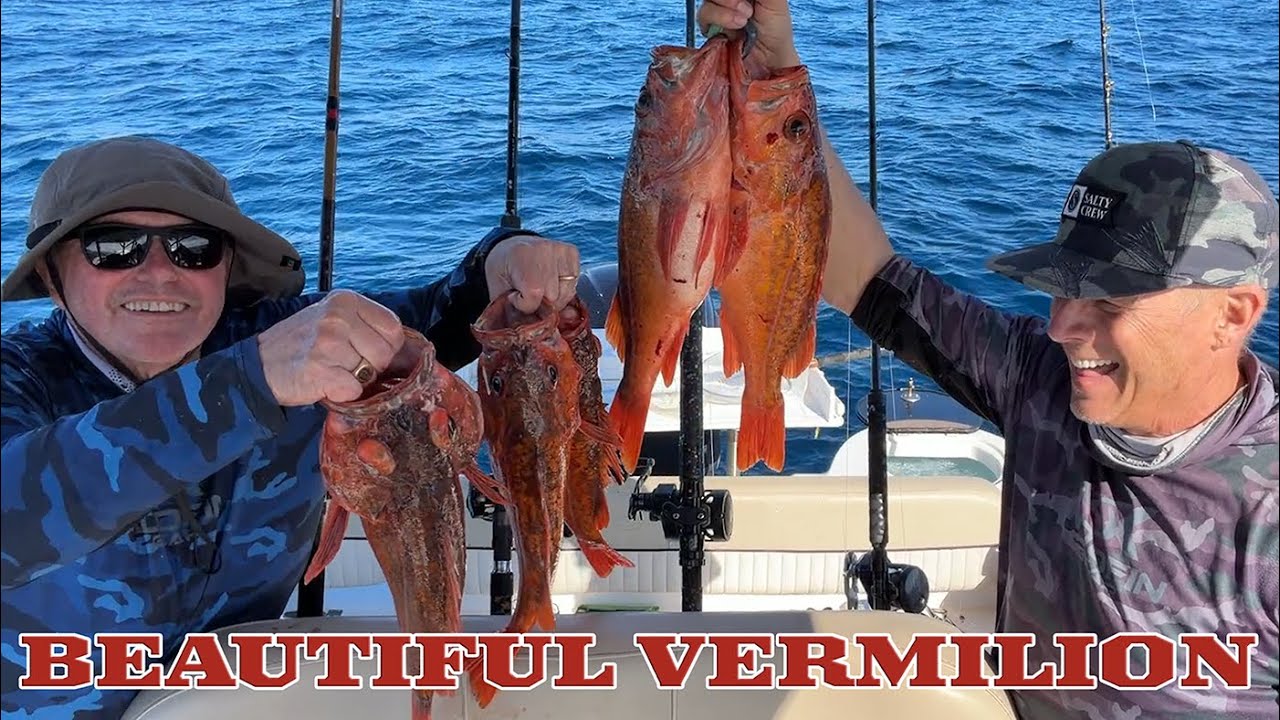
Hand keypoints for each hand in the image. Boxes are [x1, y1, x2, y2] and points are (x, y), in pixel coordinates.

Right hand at [256, 289, 404, 405]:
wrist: (259, 366)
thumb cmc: (301, 345)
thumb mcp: (332, 320)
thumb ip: (365, 326)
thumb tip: (403, 348)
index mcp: (345, 300)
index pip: (393, 327)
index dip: (388, 347)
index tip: (369, 354)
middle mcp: (337, 317)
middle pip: (385, 352)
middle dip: (371, 367)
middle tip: (345, 366)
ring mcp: (328, 343)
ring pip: (370, 373)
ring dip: (354, 380)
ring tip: (331, 371)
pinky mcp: (320, 370)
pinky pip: (353, 390)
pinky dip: (342, 394)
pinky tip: (324, 383)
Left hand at [484, 234, 581, 313]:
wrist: (509, 247)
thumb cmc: (502, 270)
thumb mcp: (498, 291)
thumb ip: (514, 313)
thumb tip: (540, 331)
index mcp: (521, 255)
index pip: (534, 293)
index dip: (525, 305)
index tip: (515, 298)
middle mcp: (545, 249)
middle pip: (553, 297)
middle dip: (541, 306)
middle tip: (528, 297)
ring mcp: (561, 250)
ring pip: (567, 294)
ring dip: (554, 300)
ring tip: (539, 290)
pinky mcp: (572, 252)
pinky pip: (574, 284)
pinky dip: (563, 290)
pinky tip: (550, 283)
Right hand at [698, 0, 800, 69]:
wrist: (770, 62)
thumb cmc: (777, 32)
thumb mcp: (776, 2)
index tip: (747, 2)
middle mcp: (731, 0)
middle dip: (727, 0)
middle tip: (747, 10)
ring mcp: (719, 11)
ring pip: (707, 1)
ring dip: (724, 10)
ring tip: (743, 21)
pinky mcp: (710, 27)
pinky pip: (702, 16)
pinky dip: (716, 19)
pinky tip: (733, 29)